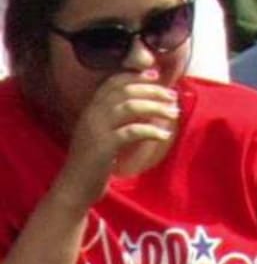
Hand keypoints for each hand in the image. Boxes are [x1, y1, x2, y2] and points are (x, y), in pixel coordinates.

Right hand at [53, 71, 179, 207]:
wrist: (75, 188)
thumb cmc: (94, 162)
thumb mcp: (102, 134)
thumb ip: (116, 119)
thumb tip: (146, 104)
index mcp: (90, 110)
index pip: (112, 83)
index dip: (134, 76)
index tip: (155, 75)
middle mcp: (91, 115)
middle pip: (125, 92)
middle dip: (152, 91)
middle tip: (172, 96)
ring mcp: (96, 129)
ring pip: (129, 107)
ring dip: (155, 107)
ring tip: (174, 114)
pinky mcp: (104, 146)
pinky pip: (132, 131)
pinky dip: (151, 130)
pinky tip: (164, 135)